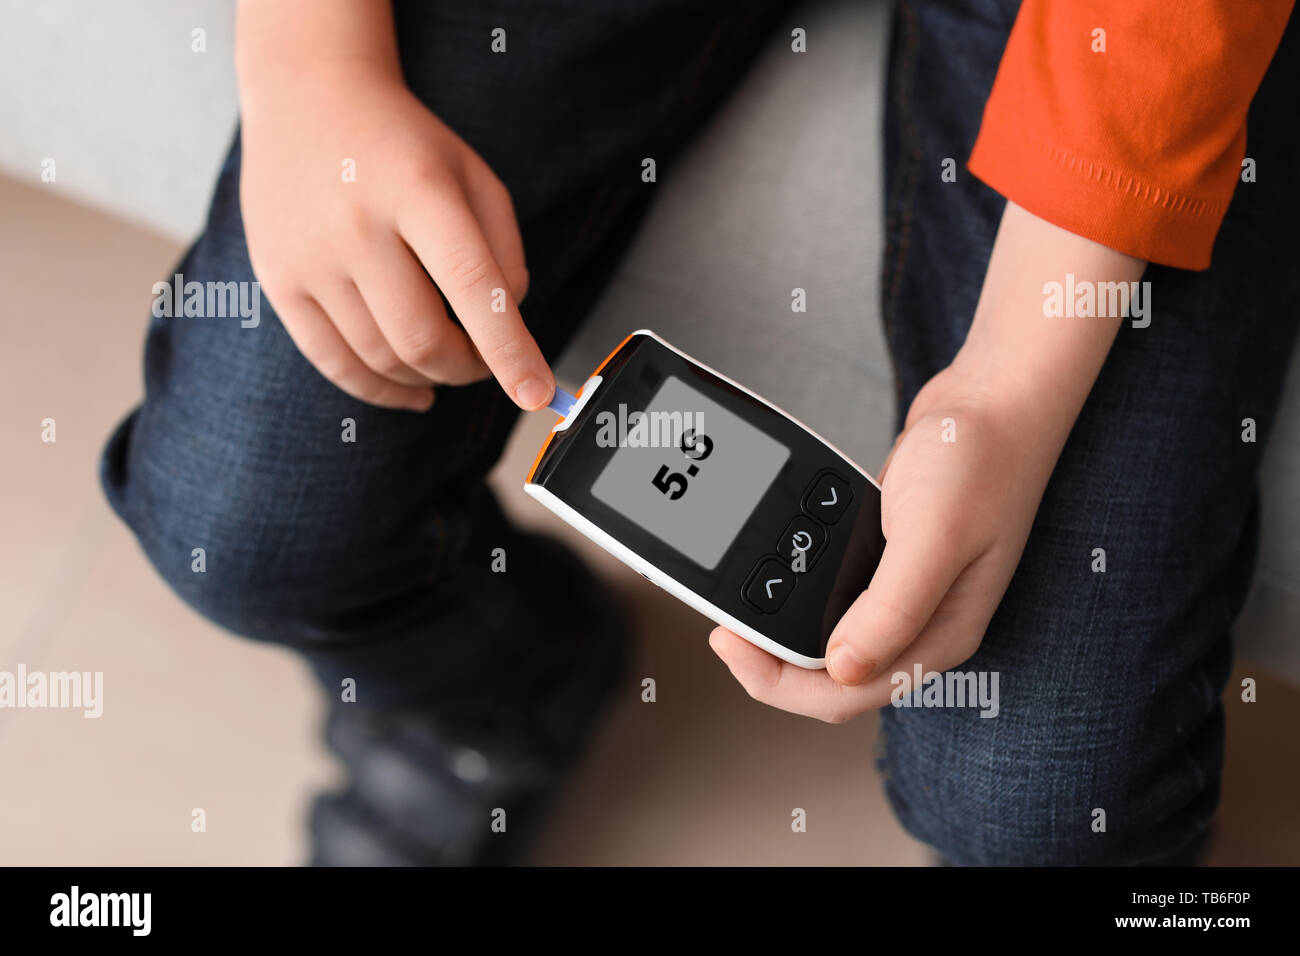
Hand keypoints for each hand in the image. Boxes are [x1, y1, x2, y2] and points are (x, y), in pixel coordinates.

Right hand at [238, 39, 549, 410]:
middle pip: (422, 339)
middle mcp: (356, 224)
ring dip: (429, 378)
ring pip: (381, 359)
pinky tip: (412, 391)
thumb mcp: (475, 176)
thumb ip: (505, 254)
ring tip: (448, 361)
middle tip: (485, 362)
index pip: (474, 287)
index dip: (509, 350)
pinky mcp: (277, 278)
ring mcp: (308, 255)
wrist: (308, 96)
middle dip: (468, 369)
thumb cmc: (405, 145)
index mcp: (419, 189)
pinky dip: (380, 391)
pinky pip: (333, 361)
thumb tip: (507, 331)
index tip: (537, 394)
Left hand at [709, 360, 1054, 721]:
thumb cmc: (977, 461)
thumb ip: (890, 608)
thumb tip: (843, 669)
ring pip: (827, 639)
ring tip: (739, 598)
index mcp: (937, 635)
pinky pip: (832, 596)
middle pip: (831, 676)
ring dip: (782, 629)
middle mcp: (919, 625)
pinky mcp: (886, 563)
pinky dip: (798, 588)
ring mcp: (902, 595)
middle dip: (771, 660)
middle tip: (723, 625)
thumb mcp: (931, 536)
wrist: (991, 401)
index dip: (778, 682)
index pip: (846, 693)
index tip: (729, 642)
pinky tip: (776, 565)